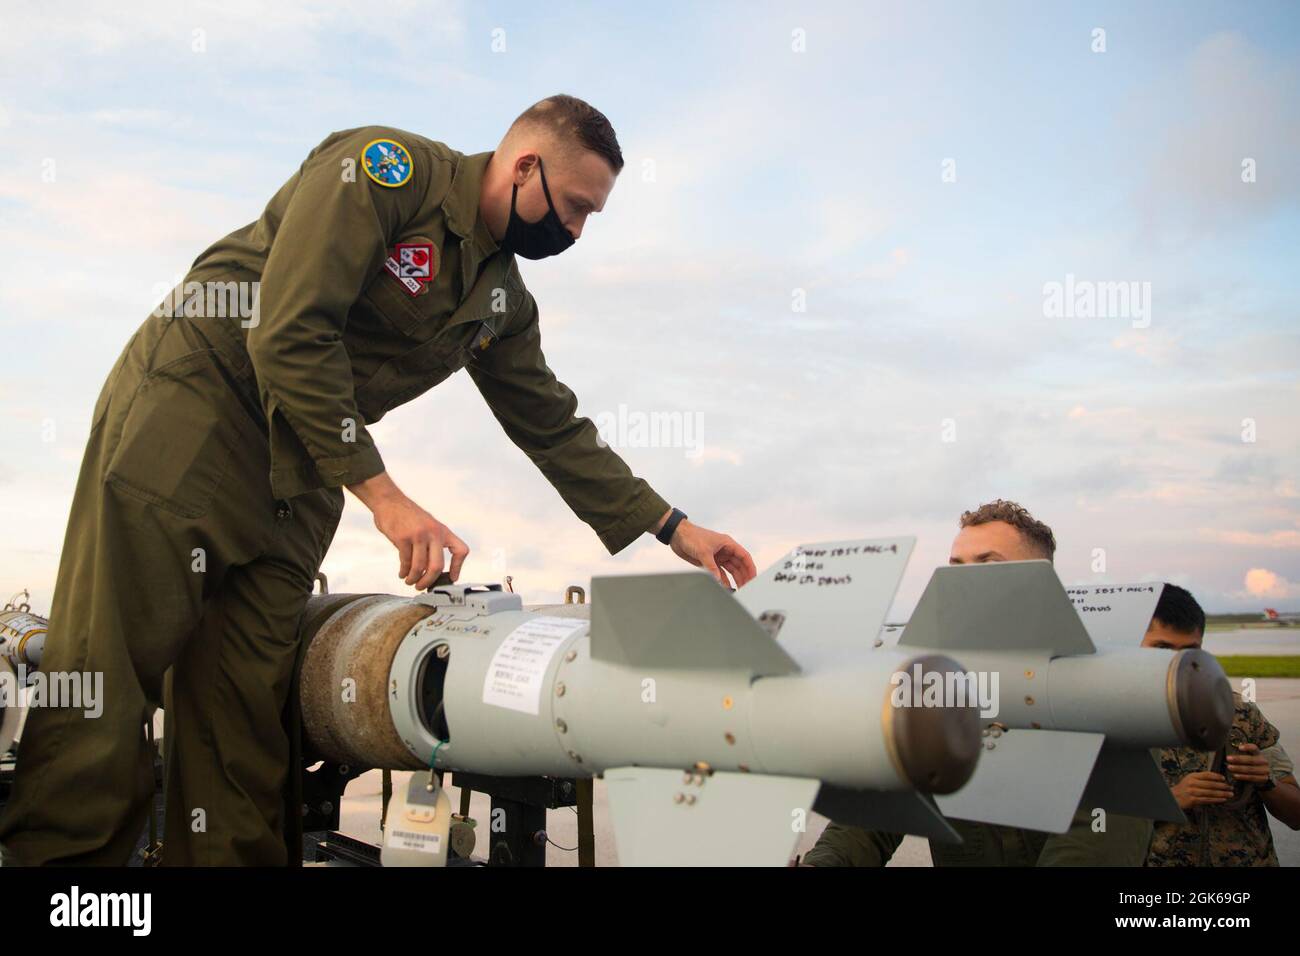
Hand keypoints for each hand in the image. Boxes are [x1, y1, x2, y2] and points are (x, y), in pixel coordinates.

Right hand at [347, 471, 468, 589]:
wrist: (390, 501)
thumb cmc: (408, 516)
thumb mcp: (428, 525)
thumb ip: (432, 544)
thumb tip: (431, 571)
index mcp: (443, 531)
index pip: (460, 550)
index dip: (458, 567)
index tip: (452, 578)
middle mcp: (433, 533)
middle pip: (437, 566)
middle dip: (429, 581)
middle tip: (422, 587)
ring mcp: (418, 535)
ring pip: (419, 567)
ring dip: (413, 578)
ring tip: (410, 581)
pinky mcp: (402, 538)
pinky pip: (405, 561)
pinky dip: (403, 571)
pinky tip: (402, 573)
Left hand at [666, 519, 757, 587]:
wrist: (677, 535)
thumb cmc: (692, 536)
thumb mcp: (703, 551)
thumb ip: (711, 567)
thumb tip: (718, 581)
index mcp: (728, 544)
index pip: (744, 556)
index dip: (750, 568)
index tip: (754, 578)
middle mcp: (725, 550)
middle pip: (739, 565)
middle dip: (743, 576)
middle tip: (747, 588)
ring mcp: (718, 557)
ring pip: (730, 570)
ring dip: (735, 580)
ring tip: (739, 590)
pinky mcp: (710, 562)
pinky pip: (719, 573)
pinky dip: (723, 580)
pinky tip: (726, 588)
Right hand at [1171, 771, 1233, 809]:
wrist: (1173, 797)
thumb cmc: (1183, 789)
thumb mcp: (1190, 779)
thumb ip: (1200, 778)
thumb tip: (1216, 778)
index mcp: (1192, 776)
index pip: (1207, 774)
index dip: (1217, 776)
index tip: (1224, 778)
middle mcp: (1192, 783)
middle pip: (1211, 784)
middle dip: (1222, 786)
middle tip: (1230, 787)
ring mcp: (1193, 792)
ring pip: (1211, 792)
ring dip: (1222, 794)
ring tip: (1230, 794)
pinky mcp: (1194, 800)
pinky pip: (1208, 799)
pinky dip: (1217, 800)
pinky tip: (1223, 799)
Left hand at [1226, 744, 1271, 784]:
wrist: (1265, 773)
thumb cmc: (1253, 763)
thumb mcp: (1251, 756)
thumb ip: (1243, 753)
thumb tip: (1231, 749)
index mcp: (1259, 753)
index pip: (1254, 748)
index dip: (1248, 747)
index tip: (1239, 747)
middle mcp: (1263, 761)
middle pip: (1251, 760)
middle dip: (1238, 759)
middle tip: (1228, 758)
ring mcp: (1265, 770)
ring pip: (1250, 769)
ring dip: (1239, 768)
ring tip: (1229, 767)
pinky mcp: (1263, 778)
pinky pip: (1252, 777)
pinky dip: (1243, 776)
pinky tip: (1235, 775)